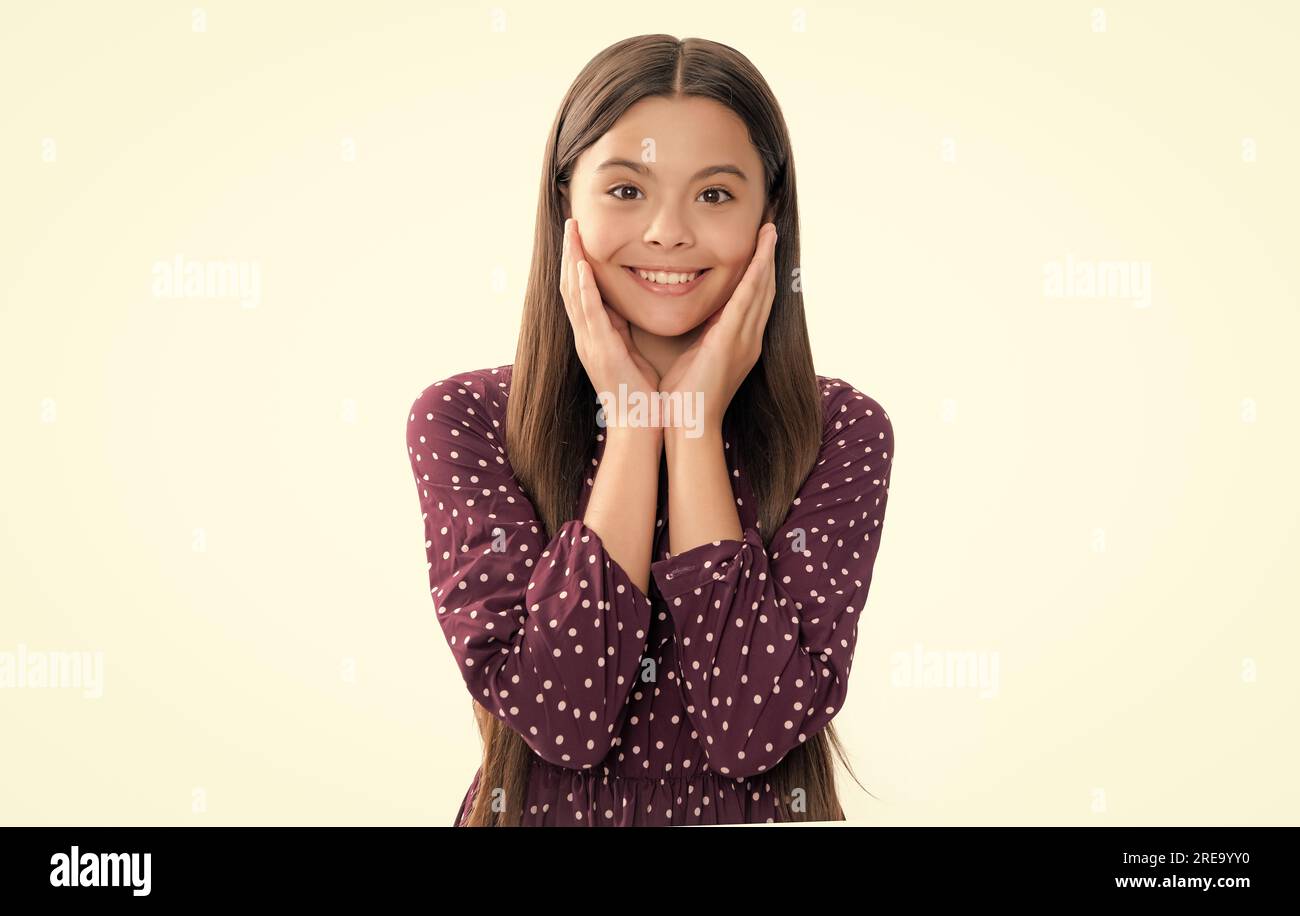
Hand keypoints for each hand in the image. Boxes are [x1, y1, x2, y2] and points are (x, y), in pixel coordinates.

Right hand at [560, 218, 661, 426]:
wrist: (639, 425)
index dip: (575, 261)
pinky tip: (581, 267)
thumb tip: (623, 304)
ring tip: (571, 232)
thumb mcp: (629, 351)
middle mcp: (585, 336)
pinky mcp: (600, 351)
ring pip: (573, 294)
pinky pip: (588, 314)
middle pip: (569, 286)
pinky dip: (583, 289)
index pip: (579, 290)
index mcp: (593, 335)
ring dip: (570, 261)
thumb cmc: (639, 392)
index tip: (578, 234)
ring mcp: (589, 343)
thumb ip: (622, 328)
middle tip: (570, 222)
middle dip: (568, 253)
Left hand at [658, 222, 777, 431]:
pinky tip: (759, 256)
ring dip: (766, 259)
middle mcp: (750, 339)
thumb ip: (704, 335)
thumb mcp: (698, 356)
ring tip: (769, 232)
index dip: (759, 271)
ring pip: (761, 291)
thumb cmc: (687, 396)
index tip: (760, 246)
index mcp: (741, 342)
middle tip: (770, 228)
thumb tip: (701, 318)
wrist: (690, 425)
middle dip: (768, 258)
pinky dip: (754, 277)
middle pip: (765, 290)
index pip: (754, 299)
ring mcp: (745, 341)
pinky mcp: (732, 342)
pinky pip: (746, 302)